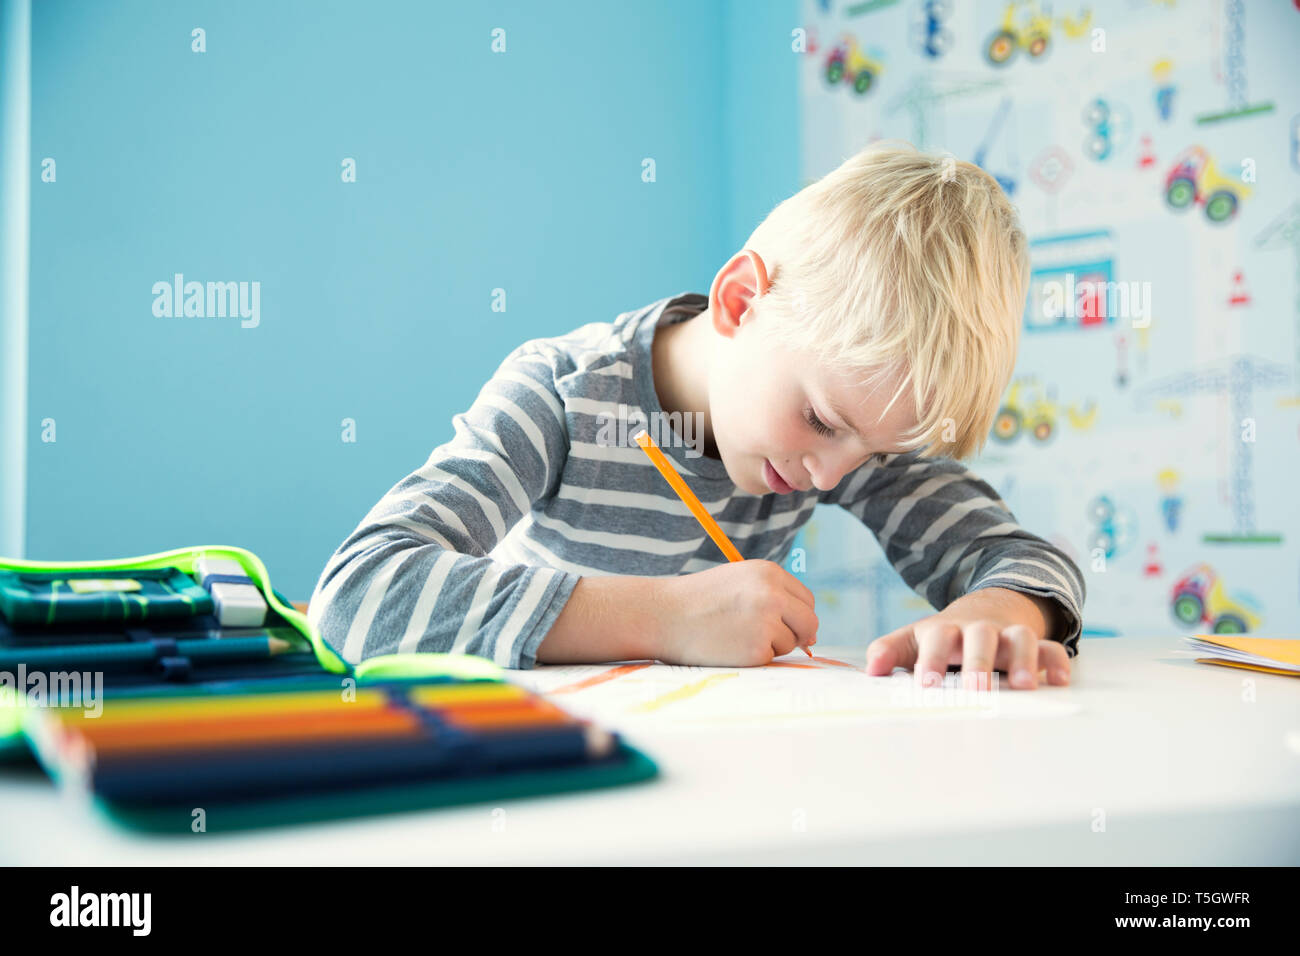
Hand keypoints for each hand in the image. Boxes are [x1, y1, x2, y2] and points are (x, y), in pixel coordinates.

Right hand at [653, 560, 817, 665]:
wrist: (663, 615)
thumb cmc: (699, 600)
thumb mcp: (739, 581)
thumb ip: (773, 596)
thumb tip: (811, 635)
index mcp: (769, 573)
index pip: (806, 599)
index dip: (798, 615)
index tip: (785, 624)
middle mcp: (772, 595)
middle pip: (809, 622)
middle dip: (797, 634)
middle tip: (770, 639)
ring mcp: (766, 623)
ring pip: (788, 643)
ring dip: (769, 645)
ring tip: (734, 635)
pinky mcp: (756, 649)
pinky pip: (769, 658)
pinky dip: (753, 657)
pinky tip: (729, 646)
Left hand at [864, 587, 1070, 689]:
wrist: (985, 608)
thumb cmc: (945, 635)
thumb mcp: (915, 638)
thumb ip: (890, 651)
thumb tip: (870, 670)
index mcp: (945, 630)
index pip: (936, 640)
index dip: (932, 661)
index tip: (927, 685)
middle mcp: (979, 630)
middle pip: (980, 638)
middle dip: (978, 663)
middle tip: (976, 689)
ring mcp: (1009, 635)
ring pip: (1021, 637)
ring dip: (1024, 659)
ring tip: (1024, 686)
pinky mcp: (1034, 644)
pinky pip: (1051, 648)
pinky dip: (1057, 662)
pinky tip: (1060, 681)